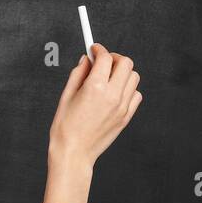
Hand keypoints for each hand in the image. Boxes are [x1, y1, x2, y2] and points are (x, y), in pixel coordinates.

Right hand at [50, 43, 142, 168]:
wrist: (74, 153)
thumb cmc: (65, 127)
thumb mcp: (66, 96)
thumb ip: (78, 74)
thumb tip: (86, 60)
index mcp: (94, 87)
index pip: (104, 57)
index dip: (98, 49)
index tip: (94, 49)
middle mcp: (112, 95)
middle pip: (125, 63)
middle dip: (114, 58)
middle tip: (103, 62)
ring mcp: (122, 106)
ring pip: (133, 77)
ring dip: (122, 73)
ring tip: (108, 79)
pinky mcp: (126, 116)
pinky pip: (136, 94)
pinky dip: (127, 89)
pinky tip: (114, 94)